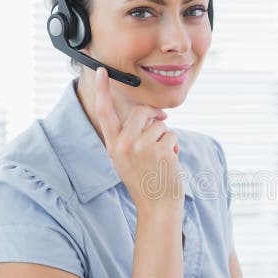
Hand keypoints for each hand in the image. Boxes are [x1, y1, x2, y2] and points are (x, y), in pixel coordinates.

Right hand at [94, 67, 183, 212]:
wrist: (157, 207)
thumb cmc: (145, 181)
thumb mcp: (128, 158)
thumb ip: (130, 136)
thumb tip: (150, 114)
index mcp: (112, 145)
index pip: (104, 112)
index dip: (103, 90)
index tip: (102, 71)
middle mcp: (123, 144)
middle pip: (141, 111)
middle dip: (154, 116)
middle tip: (161, 123)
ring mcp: (141, 147)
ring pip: (159, 124)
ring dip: (166, 137)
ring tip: (161, 157)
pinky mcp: (160, 150)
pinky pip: (172, 134)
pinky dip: (174, 146)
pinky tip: (169, 162)